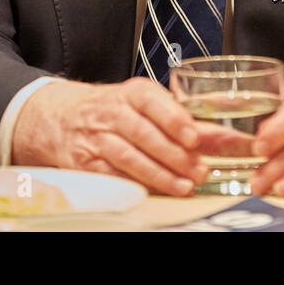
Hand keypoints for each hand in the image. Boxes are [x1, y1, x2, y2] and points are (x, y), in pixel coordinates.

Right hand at [10, 78, 208, 194]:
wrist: (61, 116)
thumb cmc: (112, 109)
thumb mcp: (143, 103)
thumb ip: (181, 119)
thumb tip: (222, 138)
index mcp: (132, 92)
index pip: (152, 101)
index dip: (174, 119)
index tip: (194, 136)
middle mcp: (112, 111)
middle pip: (143, 133)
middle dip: (174, 155)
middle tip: (199, 170)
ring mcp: (96, 137)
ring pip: (128, 156)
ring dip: (159, 174)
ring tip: (184, 186)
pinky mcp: (84, 162)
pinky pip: (111, 175)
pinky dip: (135, 185)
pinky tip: (154, 192)